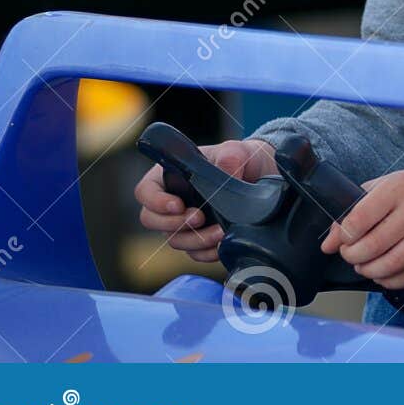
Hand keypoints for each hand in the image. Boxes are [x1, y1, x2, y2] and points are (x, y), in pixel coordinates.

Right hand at [134, 138, 277, 263]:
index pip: (145, 191)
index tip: (178, 205)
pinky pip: (195, 253)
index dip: (156, 201)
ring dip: (196, 240)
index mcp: (168, 175)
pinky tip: (223, 244)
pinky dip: (207, 252)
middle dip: (174, 223)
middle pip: (152, 220)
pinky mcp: (199, 239)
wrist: (258, 177)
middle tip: (199, 218)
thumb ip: (229, 158)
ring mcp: (182, 223)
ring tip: (220, 232)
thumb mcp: (235, 151)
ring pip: (175, 239)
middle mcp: (169, 201)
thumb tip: (228, 174)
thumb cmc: (237, 159)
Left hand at [320, 165, 403, 289]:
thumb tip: (329, 243)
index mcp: (399, 187)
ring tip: (366, 266)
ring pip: (393, 264)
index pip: (359, 220)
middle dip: (354, 257)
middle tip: (351, 256)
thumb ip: (354, 211)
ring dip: (371, 271)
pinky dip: (393, 280)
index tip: (343, 242)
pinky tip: (385, 274)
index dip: (344, 238)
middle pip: (374, 246)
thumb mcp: (383, 186)